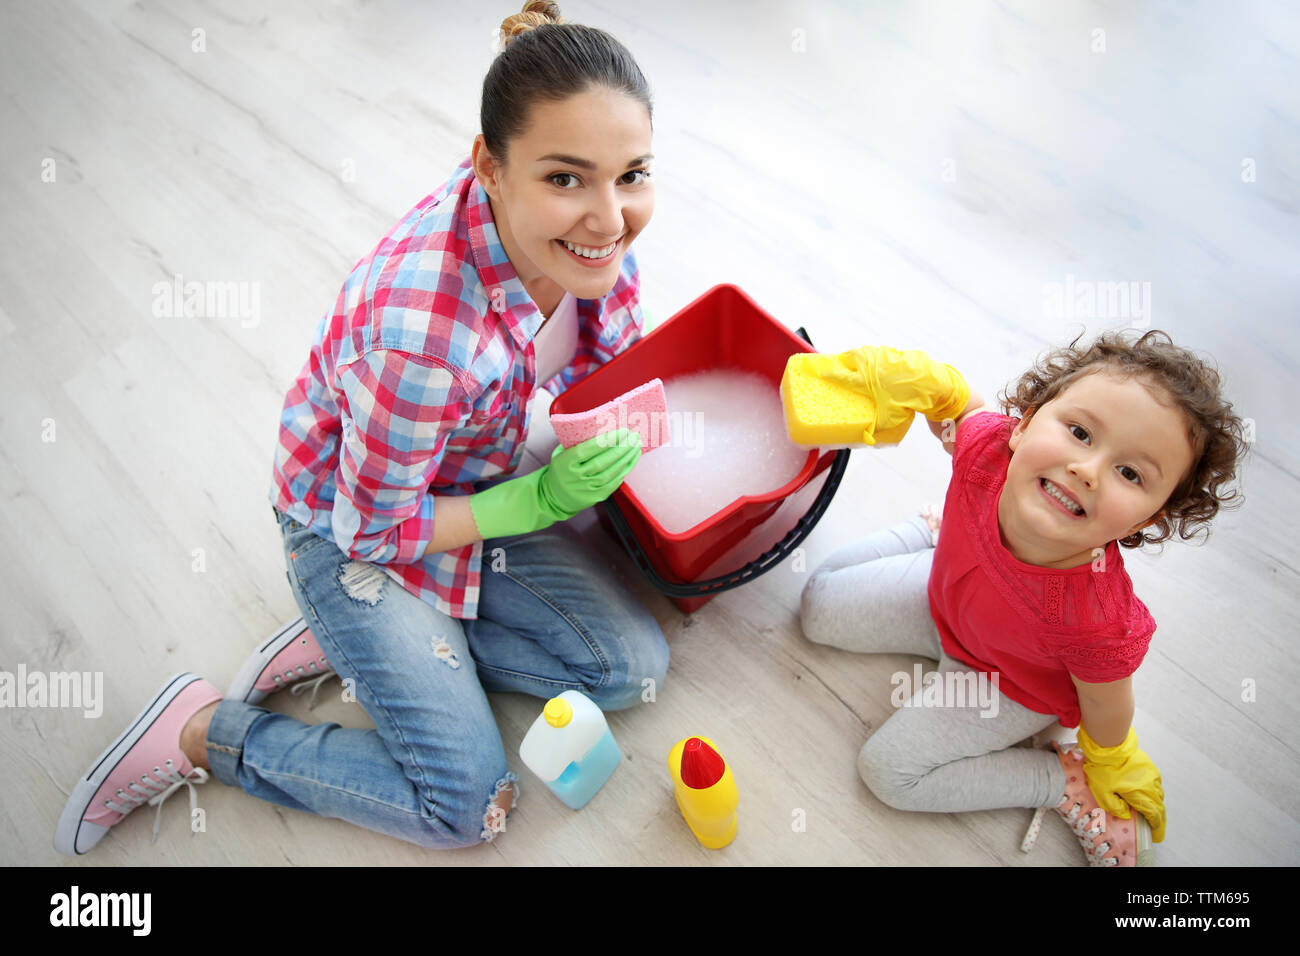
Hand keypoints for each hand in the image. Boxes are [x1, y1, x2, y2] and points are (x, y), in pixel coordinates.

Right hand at [469, 429, 640, 538]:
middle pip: (603, 461)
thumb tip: (599, 425)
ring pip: (612, 472)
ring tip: (636, 444)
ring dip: (627, 457)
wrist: (553, 497)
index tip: (620, 431)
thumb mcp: (560, 454)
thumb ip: (576, 442)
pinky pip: (615, 482)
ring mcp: (587, 488)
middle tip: (633, 435)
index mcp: (565, 463)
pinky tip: (633, 458)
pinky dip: (626, 469)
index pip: (587, 450)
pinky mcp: (597, 496)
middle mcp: (576, 477)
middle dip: (621, 447)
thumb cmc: (561, 469)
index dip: (606, 441)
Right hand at [820, 346, 970, 423]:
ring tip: (856, 363)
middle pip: (855, 357)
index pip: (844, 374)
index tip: (821, 371)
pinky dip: (879, 358)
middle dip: (845, 360)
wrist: (942, 391)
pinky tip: (880, 364)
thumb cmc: (914, 405)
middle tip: (837, 364)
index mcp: (869, 379)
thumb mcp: (890, 420)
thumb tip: (865, 439)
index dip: (830, 372)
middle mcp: (877, 364)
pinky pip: (886, 354)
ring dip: (862, 357)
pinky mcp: (903, 355)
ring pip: (870, 353)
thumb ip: (875, 429)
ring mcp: (891, 357)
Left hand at [1078, 725, 1166, 841]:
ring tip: (1150, 814)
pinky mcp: (1150, 766)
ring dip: (1156, 805)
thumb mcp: (1103, 793)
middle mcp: (1151, 785)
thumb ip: (1115, 807)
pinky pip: (1155, 783)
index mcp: (1141, 794)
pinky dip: (1153, 792)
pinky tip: (1146, 795)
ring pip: (1158, 795)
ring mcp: (1152, 775)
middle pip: (1159, 807)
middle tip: (1155, 829)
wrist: (1107, 745)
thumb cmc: (1103, 769)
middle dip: (1158, 819)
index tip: (1156, 836)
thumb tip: (1127, 814)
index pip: (1154, 815)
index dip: (1157, 828)